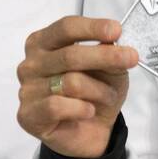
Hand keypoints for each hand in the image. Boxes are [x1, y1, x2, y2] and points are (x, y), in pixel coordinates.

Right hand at [16, 16, 137, 158]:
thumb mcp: (110, 68)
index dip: (91, 28)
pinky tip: (89, 111)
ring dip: (98, 90)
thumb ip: (107, 52)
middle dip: (104, 57)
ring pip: (70, 83)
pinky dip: (81, 108)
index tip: (116, 30)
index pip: (65, 28)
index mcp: (43, 43)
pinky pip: (57, 106)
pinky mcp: (28, 115)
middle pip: (69, 55)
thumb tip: (111, 41)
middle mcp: (31, 63)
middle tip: (131, 59)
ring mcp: (27, 90)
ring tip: (108, 97)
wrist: (92, 130)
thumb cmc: (95, 91)